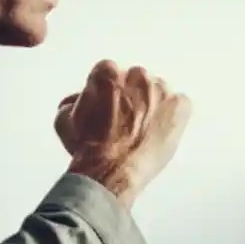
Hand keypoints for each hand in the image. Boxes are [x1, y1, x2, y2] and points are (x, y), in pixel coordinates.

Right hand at [54, 60, 191, 206]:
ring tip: (143, 130)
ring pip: (157, 92)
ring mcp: (161, 90)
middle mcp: (136, 75)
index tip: (109, 108)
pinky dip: (172, 115)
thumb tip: (79, 99)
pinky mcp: (179, 106)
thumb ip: (74, 101)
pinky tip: (159, 132)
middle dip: (131, 97)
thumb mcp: (65, 120)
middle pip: (136, 81)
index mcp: (108, 72)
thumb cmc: (87, 148)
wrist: (112, 170)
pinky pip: (179, 104)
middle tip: (126, 121)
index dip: (108, 94)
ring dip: (152, 106)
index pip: (109, 74)